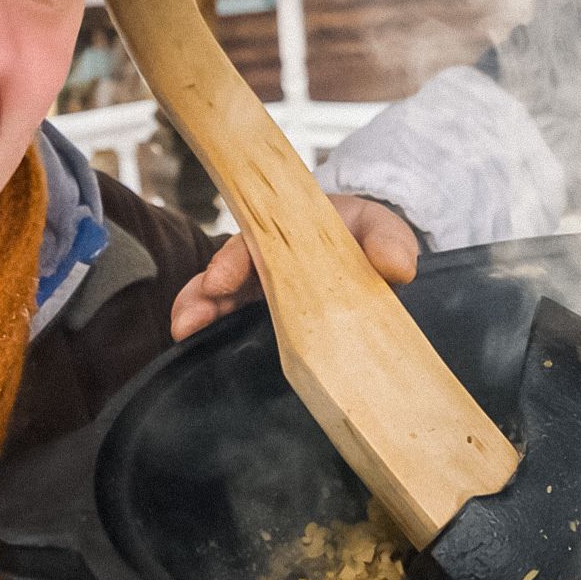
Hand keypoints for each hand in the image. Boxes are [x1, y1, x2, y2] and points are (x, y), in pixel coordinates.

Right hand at [169, 194, 420, 339]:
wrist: (376, 257)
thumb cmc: (369, 236)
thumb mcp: (382, 228)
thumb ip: (390, 241)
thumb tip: (398, 266)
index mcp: (289, 232)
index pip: (254, 243)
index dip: (234, 261)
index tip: (222, 281)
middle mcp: (268, 260)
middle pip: (225, 273)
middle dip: (201, 294)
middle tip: (187, 321)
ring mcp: (264, 292)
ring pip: (221, 301)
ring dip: (199, 315)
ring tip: (183, 334)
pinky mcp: (269, 320)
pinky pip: (235, 327)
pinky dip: (214, 337)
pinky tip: (197, 352)